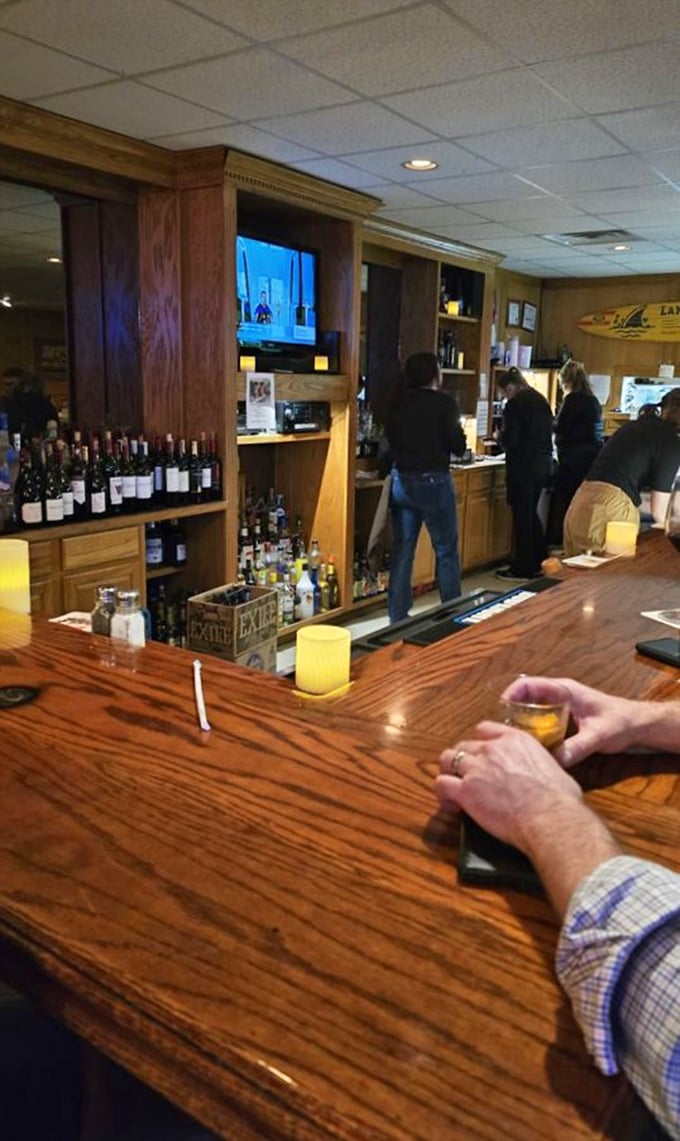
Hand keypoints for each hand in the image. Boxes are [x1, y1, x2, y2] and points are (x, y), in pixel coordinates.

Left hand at [436, 722, 582, 853]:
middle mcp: (492, 749)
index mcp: (516, 739)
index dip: (480, 742)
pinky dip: (443, 795)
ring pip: (447, 760)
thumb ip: (539, 765)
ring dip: (448, 772)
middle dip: (462, 759)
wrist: (550, 816)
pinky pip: (442, 784)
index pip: (485, 729)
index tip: (481, 754)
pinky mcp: (466, 790)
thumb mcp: (553, 768)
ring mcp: (476, 768)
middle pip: (464, 745)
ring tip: (453, 788)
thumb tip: (542, 776)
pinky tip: (451, 806)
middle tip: (466, 776)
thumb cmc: (560, 798)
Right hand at [501, 676, 643, 767]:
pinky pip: (540, 723)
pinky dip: (532, 732)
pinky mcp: (562, 720)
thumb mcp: (598, 736)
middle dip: (511, 713)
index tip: (500, 711)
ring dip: (521, 724)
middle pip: (525, 699)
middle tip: (502, 733)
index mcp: (563, 690)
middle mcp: (558, 696)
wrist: (639, 726)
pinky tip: (529, 748)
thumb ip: (576, 747)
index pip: (528, 684)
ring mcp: (559, 708)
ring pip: (531, 712)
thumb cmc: (621, 722)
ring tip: (511, 742)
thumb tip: (554, 761)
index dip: (510, 694)